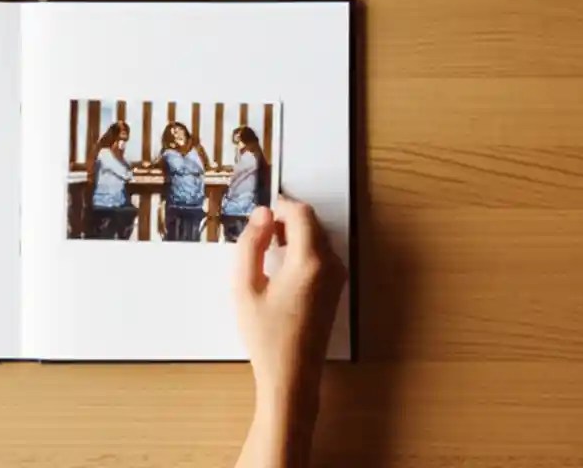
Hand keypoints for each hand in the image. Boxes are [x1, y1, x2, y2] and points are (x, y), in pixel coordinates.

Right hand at [232, 196, 345, 467]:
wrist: (291, 375)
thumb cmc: (264, 334)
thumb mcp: (244, 287)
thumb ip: (251, 244)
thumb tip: (262, 214)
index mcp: (310, 260)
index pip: (301, 213)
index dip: (278, 207)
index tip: (257, 218)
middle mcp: (331, 264)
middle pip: (311, 223)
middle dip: (285, 220)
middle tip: (258, 236)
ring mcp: (337, 277)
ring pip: (317, 238)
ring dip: (293, 235)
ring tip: (266, 253)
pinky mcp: (335, 289)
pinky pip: (321, 255)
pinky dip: (301, 251)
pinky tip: (280, 270)